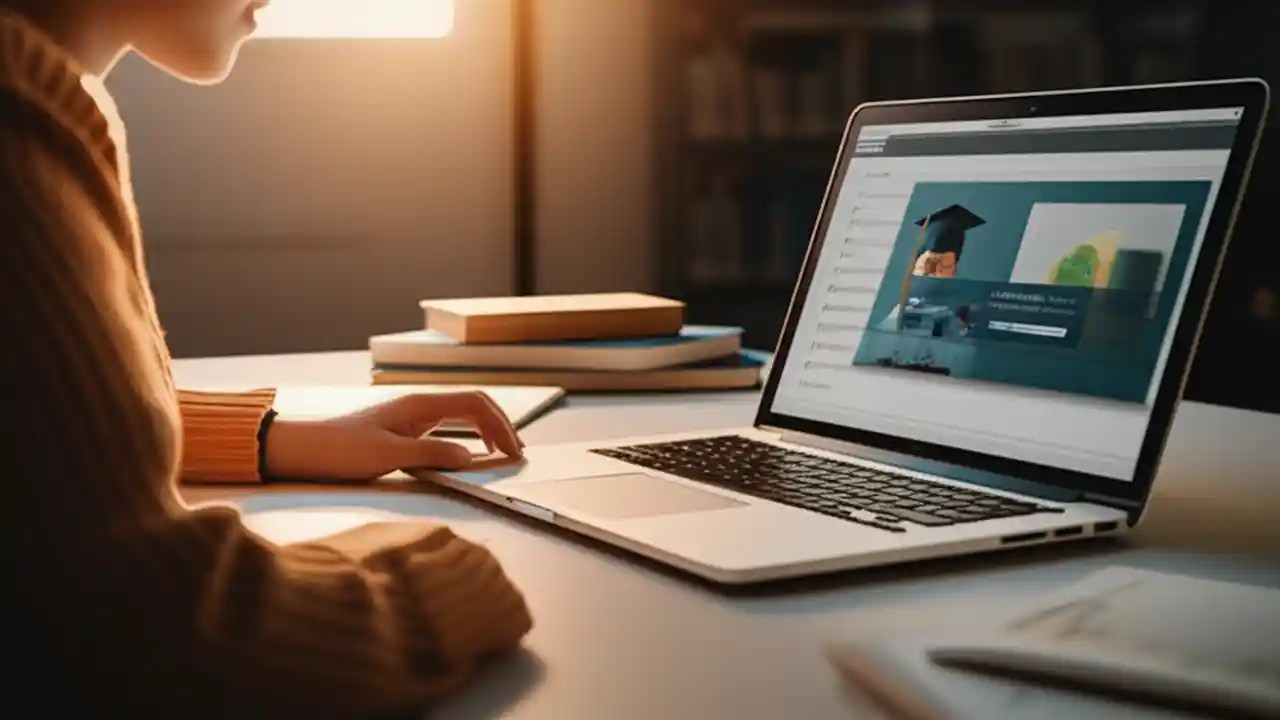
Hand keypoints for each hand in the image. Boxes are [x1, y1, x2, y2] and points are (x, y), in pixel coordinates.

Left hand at [263, 391, 524, 480]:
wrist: (302, 449)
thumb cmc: (339, 450)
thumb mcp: (388, 456)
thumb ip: (431, 455)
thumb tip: (470, 458)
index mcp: (419, 405)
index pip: (474, 404)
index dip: (500, 425)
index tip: (513, 451)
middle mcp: (419, 405)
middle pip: (474, 404)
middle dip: (501, 425)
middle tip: (517, 452)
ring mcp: (412, 415)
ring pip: (462, 414)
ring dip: (487, 429)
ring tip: (502, 451)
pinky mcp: (404, 429)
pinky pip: (447, 425)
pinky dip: (468, 435)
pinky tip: (470, 451)